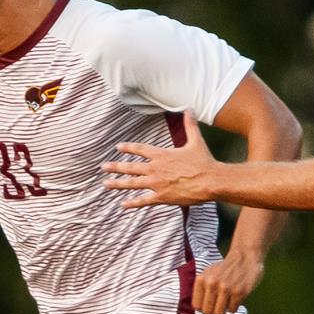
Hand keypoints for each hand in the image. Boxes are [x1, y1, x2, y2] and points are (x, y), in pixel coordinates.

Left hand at [104, 111, 219, 206]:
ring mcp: (157, 183)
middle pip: (131, 167)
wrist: (210, 181)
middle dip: (116, 166)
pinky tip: (123, 204)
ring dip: (118, 184)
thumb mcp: (196, 140)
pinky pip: (143, 200)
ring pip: (132, 183)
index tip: (118, 147)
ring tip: (106, 184)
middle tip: (103, 167)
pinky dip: (133, 203)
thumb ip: (190, 125)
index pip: (140, 149)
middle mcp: (155, 168)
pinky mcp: (162, 197)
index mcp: (162, 154)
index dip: (128, 148)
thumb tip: (190, 108)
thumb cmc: (204, 161)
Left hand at [192, 252, 262, 313]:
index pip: (197, 306)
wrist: (245, 256)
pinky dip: (233, 310)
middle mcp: (212, 284)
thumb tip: (201, 310)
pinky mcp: (239, 292)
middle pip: (208, 312)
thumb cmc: (227, 267)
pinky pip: (232, 309)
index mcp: (202, 279)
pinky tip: (234, 306)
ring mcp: (226, 288)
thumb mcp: (210, 274)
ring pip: (219, 313)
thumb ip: (204, 289)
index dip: (202, 313)